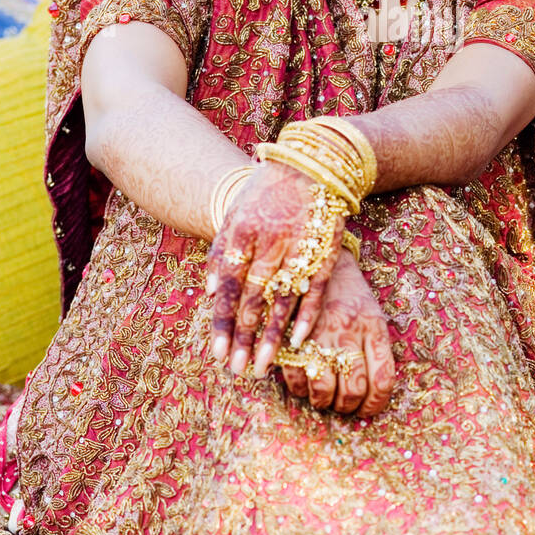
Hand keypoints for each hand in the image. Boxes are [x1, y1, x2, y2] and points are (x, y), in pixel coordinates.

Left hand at [205, 160, 344, 377]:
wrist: (311, 165)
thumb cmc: (265, 193)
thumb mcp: (236, 215)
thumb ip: (220, 252)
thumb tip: (209, 292)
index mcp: (242, 233)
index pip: (229, 286)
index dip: (222, 321)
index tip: (216, 353)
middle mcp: (270, 242)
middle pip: (253, 298)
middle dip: (244, 337)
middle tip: (237, 369)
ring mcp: (300, 247)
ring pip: (283, 299)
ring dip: (272, 335)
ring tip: (263, 365)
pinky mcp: (326, 250)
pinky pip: (315, 289)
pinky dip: (306, 315)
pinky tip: (297, 341)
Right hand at [280, 249, 395, 416]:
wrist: (315, 258)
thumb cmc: (348, 293)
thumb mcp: (371, 313)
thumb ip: (375, 348)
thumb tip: (373, 392)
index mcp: (372, 326)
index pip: (383, 380)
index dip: (376, 404)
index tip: (368, 409)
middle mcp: (347, 332)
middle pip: (353, 390)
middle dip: (348, 406)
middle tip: (343, 404)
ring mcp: (318, 335)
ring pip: (324, 390)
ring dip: (323, 401)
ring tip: (323, 397)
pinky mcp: (291, 336)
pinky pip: (296, 379)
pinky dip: (300, 389)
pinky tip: (303, 381)